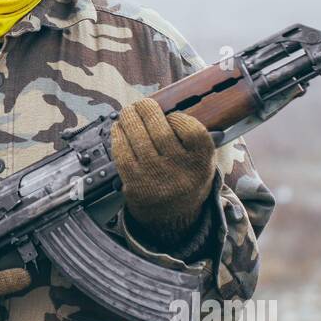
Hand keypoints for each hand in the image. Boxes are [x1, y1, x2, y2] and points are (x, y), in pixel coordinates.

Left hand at [110, 97, 216, 242]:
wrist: (172, 216)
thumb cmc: (185, 178)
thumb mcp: (201, 161)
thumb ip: (192, 138)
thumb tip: (168, 106)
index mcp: (201, 163)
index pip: (192, 131)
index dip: (178, 118)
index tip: (171, 115)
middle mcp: (180, 171)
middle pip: (161, 131)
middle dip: (148, 110)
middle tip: (142, 104)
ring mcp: (156, 178)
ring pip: (139, 139)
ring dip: (130, 119)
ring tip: (128, 112)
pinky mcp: (135, 184)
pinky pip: (122, 153)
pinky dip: (118, 136)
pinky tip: (119, 128)